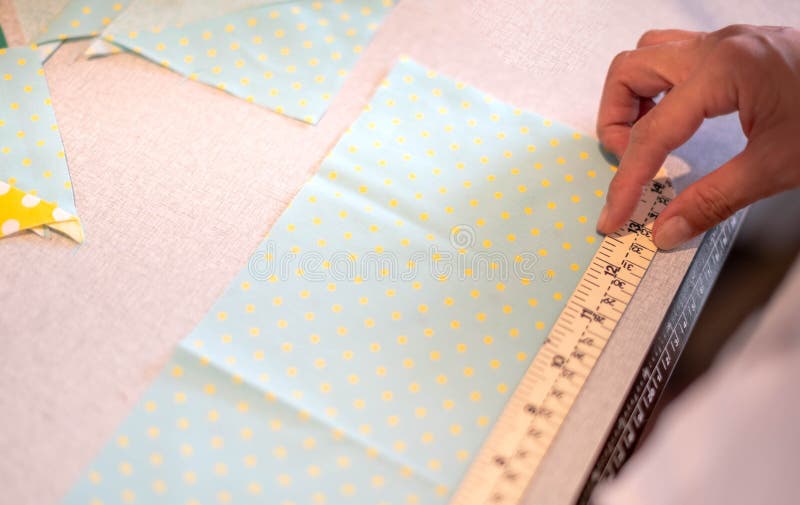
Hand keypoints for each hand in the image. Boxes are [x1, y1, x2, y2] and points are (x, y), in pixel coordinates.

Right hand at [596, 25, 799, 248]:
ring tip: (644, 138)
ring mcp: (728, 42)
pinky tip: (675, 118)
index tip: (615, 214)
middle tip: (627, 162)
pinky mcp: (737, 49)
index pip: (652, 132)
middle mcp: (718, 46)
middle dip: (615, 122)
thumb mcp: (777, 167)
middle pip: (629, 71)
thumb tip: (667, 230)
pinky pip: (675, 56)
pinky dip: (659, 87)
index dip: (627, 180)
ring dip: (633, 97)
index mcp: (725, 70)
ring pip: (648, 55)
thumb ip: (712, 201)